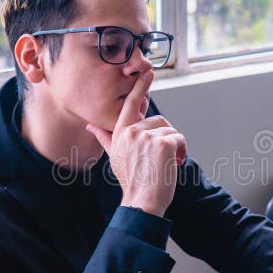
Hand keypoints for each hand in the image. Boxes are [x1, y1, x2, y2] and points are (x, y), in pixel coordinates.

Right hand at [86, 70, 186, 216]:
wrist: (142, 200)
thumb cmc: (132, 181)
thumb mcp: (115, 156)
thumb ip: (105, 137)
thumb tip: (91, 126)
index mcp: (120, 133)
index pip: (130, 105)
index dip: (140, 88)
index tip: (147, 72)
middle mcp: (131, 132)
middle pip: (159, 121)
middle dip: (166, 137)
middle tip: (163, 158)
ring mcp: (147, 136)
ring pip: (170, 130)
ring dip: (174, 146)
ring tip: (167, 163)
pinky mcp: (162, 142)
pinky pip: (179, 137)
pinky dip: (181, 150)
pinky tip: (174, 163)